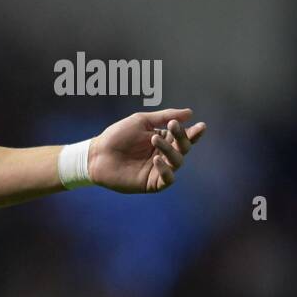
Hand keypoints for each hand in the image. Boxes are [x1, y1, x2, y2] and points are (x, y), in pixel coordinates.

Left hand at [88, 108, 206, 192]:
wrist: (96, 154)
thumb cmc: (117, 136)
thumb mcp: (141, 121)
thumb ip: (164, 117)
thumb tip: (190, 113)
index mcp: (163, 140)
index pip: (184, 137)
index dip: (193, 133)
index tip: (200, 126)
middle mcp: (163, 155)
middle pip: (183, 148)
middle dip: (182, 137)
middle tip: (173, 126)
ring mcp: (158, 169)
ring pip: (177, 162)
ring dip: (169, 150)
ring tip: (154, 139)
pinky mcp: (151, 183)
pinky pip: (167, 179)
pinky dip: (166, 170)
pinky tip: (156, 159)